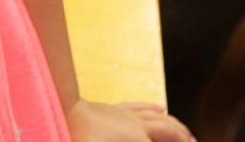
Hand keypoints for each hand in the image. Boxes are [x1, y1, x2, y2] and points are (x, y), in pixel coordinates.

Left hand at [67, 98, 195, 141]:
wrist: (58, 110)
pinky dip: (153, 109)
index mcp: (137, 139)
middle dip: (184, 139)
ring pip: (158, 118)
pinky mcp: (112, 109)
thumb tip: (146, 141)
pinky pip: (138, 107)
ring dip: (175, 126)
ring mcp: (124, 115)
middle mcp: (136, 125)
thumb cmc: (78, 137)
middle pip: (170, 131)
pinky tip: (160, 108)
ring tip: (187, 135)